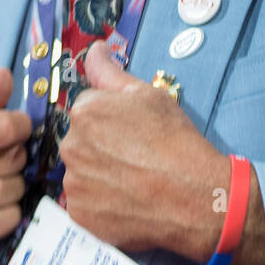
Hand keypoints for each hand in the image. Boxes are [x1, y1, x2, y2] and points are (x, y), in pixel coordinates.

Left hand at [59, 41, 229, 262]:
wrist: (192, 195)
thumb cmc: (174, 140)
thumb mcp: (147, 94)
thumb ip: (111, 71)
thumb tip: (95, 49)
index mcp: (85, 111)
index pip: (88, 109)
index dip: (112, 118)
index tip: (132, 130)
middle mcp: (72, 145)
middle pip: (82, 140)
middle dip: (101, 145)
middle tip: (134, 155)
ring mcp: (74, 183)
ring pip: (82, 171)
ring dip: (99, 173)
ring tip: (131, 179)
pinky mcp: (80, 214)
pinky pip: (85, 202)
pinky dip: (100, 202)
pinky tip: (126, 199)